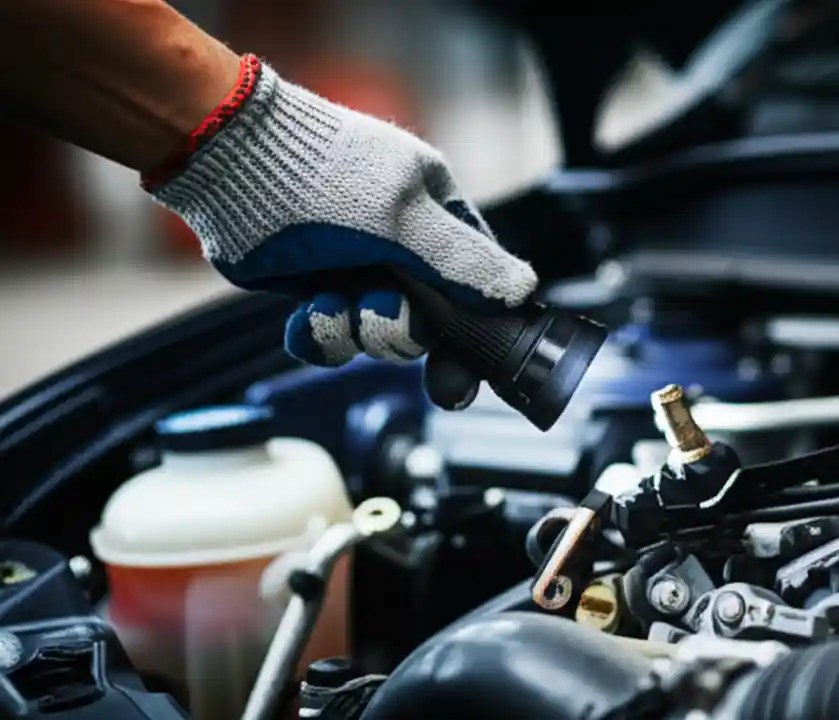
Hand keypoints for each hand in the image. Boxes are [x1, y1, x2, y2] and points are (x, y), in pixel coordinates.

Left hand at [145, 55, 536, 368]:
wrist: (230, 167)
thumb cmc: (322, 177)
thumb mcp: (404, 217)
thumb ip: (465, 261)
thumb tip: (524, 290)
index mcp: (436, 217)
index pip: (477, 283)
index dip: (476, 327)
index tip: (467, 364)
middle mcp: (402, 247)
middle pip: (428, 323)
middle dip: (400, 329)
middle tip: (378, 313)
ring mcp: (357, 270)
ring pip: (377, 337)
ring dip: (353, 329)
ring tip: (329, 301)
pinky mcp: (314, 291)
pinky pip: (333, 340)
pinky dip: (318, 336)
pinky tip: (305, 314)